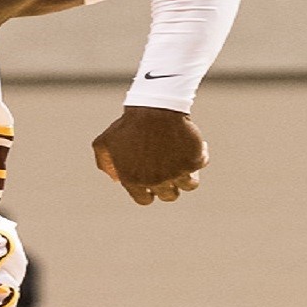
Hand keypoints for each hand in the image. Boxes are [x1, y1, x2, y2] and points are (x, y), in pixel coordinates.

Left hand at [92, 106, 208, 205]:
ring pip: (190, 184)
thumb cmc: (128, 123)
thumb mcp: (105, 141)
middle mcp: (155, 181)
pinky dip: (201, 154)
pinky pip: (202, 162)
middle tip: (171, 169)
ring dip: (188, 174)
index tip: (154, 180)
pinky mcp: (193, 160)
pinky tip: (196, 144)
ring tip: (185, 160)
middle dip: (170, 184)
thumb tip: (115, 179)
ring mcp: (175, 172)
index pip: (144, 199)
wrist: (153, 107)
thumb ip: (104, 162)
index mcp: (133, 180)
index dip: (149, 191)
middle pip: (169, 195)